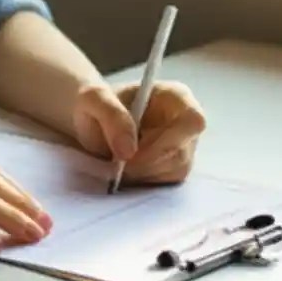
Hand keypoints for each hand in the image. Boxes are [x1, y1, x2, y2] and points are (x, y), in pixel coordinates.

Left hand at [70, 80, 206, 184]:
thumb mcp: (93, 99)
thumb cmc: (94, 104)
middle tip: (117, 164)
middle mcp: (184, 122)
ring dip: (143, 174)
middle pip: (182, 152)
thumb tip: (129, 150)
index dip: (168, 141)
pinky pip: (167, 183)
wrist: (88, 122)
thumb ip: (112, 116)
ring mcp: (181, 147)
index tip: (132, 153)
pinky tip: (125, 170)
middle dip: (147, 163)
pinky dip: (143, 181)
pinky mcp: (172, 168)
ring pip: (175, 171)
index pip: (193, 121)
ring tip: (117, 163)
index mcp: (175, 97)